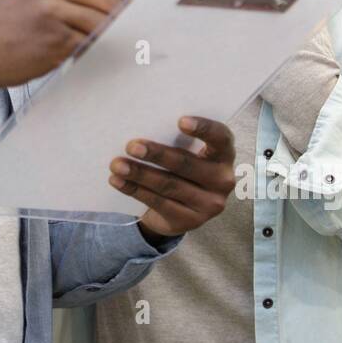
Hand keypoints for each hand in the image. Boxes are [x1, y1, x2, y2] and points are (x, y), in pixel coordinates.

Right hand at [0, 0, 127, 108]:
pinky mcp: (54, 38)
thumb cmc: (4, 28)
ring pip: (101, 19)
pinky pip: (90, 42)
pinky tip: (95, 55)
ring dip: (112, 34)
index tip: (127, 5)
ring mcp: (51, 10)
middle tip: (130, 28)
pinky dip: (97, 50)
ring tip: (114, 43)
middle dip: (122, 14)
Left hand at [109, 116, 236, 238]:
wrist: (179, 210)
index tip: (180, 121)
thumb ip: (176, 141)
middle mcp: (222, 180)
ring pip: (169, 185)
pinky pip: (159, 203)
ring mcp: (209, 204)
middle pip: (186, 164)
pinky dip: (135, 190)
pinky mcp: (190, 221)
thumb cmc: (180, 169)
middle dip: (156, 154)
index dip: (203, 128)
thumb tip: (143, 125)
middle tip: (131, 146)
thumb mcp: (186, 153)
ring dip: (139, 173)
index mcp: (224, 155)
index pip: (221, 138)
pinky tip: (117, 181)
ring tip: (117, 165)